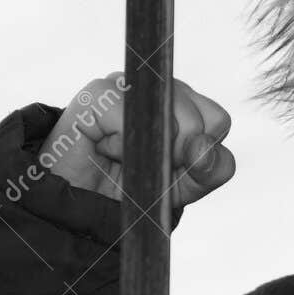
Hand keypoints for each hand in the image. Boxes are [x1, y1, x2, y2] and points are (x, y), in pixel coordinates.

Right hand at [37, 71, 235, 221]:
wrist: (76, 208)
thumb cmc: (129, 190)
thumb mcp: (181, 188)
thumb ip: (210, 170)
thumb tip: (205, 148)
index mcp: (183, 105)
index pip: (218, 121)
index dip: (201, 153)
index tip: (172, 168)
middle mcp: (157, 89)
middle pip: (198, 118)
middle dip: (175, 156)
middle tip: (142, 164)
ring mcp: (128, 85)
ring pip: (168, 111)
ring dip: (147, 151)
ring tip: (121, 155)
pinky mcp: (98, 92)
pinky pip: (129, 115)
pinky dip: (121, 144)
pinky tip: (105, 147)